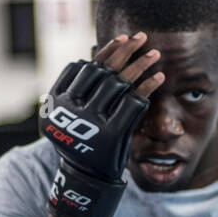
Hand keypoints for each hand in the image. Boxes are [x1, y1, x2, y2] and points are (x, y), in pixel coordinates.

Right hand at [39, 34, 164, 216]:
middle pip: (104, 71)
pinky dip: (148, 88)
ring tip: (156, 54)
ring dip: (140, 66)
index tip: (123, 39)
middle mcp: (71, 108)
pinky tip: (160, 78)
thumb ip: (81, 89)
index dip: (106, 51)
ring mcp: (91, 121)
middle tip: (143, 38)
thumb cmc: (83, 142)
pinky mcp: (111, 133)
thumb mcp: (71, 114)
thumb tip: (94, 55)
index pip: (85, 66)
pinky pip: (133, 103)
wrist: (87, 179)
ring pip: (119, 84)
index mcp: (58, 100)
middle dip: (126, 52)